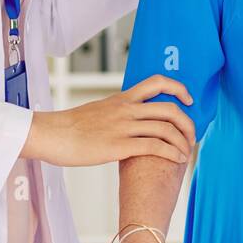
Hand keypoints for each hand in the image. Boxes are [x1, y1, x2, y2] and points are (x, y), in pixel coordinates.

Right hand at [23, 74, 195, 166]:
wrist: (50, 134)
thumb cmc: (70, 128)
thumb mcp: (98, 111)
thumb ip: (117, 113)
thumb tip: (128, 121)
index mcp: (122, 99)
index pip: (157, 82)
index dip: (179, 89)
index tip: (188, 100)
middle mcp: (126, 109)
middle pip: (169, 108)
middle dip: (188, 123)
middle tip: (192, 135)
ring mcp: (124, 126)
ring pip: (166, 128)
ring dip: (183, 142)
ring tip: (186, 153)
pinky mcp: (119, 145)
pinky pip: (155, 146)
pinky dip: (172, 153)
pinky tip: (176, 159)